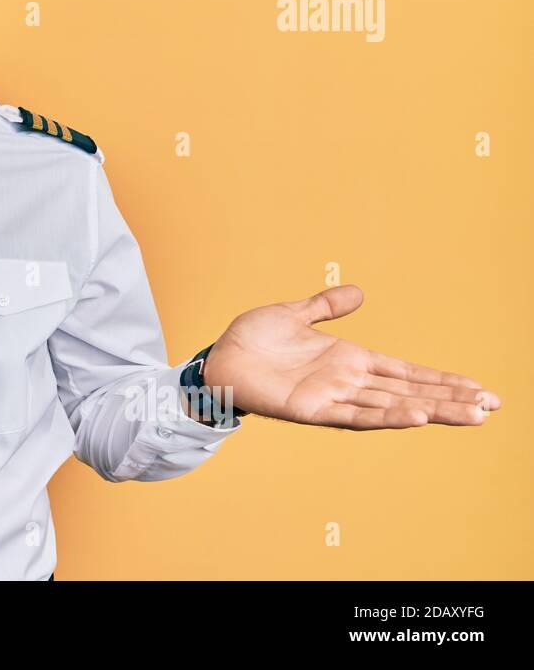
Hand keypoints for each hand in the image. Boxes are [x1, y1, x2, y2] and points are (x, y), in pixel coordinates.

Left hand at [201, 285, 501, 429]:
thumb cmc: (252, 340)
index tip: (478, 387)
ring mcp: (333, 397)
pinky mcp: (312, 410)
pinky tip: (415, 417)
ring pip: (392, 407)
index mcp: (348, 360)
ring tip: (471, 415)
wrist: (217, 358)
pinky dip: (385, 417)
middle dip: (450, 400)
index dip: (440, 379)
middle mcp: (347, 382)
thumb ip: (325, 306)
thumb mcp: (294, 314)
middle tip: (493, 407)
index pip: (406, 372)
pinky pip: (355, 416)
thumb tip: (358, 293)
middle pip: (409, 392)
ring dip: (430, 411)